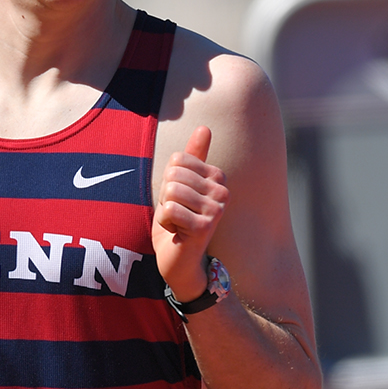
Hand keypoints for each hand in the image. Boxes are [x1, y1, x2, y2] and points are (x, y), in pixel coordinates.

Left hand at [153, 126, 228, 302]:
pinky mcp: (206, 226)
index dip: (168, 180)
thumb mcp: (181, 186)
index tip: (179, 199)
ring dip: (165, 210)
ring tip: (178, 223)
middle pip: (173, 175)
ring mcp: (217, 209)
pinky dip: (165, 223)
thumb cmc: (179, 222)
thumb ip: (192, 158)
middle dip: (165, 196)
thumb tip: (205, 127)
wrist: (180, 261)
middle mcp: (222, 190)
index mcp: (217, 176)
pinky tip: (178, 233)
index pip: (178, 160)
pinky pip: (169, 209)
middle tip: (177, 213)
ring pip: (171, 191)